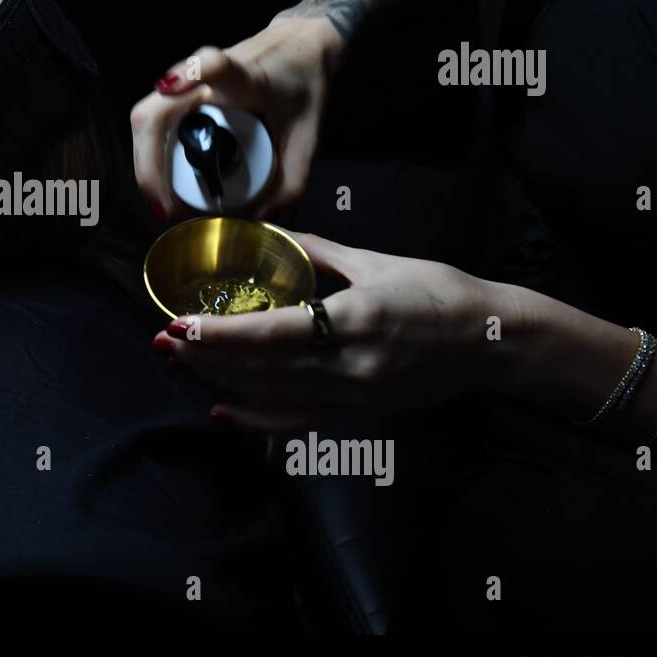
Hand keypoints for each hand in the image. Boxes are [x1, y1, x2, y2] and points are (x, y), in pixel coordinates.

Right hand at [130, 15, 341, 221]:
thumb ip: (292, 180)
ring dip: (146, 163)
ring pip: (146, 118)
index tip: (169, 88)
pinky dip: (152, 156)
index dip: (189, 73)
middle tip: (164, 208)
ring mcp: (188, 83)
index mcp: (245, 77)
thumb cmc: (303, 83)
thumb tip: (261, 219)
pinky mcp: (181, 93)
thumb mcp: (308, 135)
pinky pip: (153, 124)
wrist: (301, 45)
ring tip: (163, 203)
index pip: (214, 66)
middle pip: (155, 110)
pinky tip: (164, 183)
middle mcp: (207, 78)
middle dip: (149, 162)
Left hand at [153, 231, 496, 429]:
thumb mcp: (376, 261)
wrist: (492, 343)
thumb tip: (270, 233)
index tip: (179, 324)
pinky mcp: (359, 416)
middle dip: (204, 357)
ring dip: (219, 381)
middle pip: (259, 371)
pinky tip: (222, 408)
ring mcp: (353, 398)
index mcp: (353, 321)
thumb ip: (317, 250)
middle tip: (163, 341)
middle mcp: (349, 367)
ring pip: (270, 397)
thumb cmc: (439, 292)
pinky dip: (254, 419)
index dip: (217, 334)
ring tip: (181, 363)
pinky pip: (296, 423)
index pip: (268, 334)